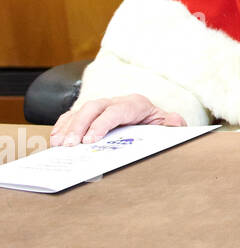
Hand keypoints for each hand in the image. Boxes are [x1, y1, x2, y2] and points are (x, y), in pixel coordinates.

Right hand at [50, 94, 186, 145]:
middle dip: (80, 126)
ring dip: (68, 127)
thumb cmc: (156, 124)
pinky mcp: (91, 113)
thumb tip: (174, 122)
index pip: (115, 111)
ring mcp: (102, 106)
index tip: (89, 141)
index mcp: (136, 104)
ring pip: (80, 110)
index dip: (101, 125)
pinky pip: (72, 115)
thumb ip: (171, 124)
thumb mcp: (166, 125)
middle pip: (93, 107)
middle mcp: (116, 102)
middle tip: (70, 145)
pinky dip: (63, 125)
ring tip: (59, 145)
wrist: (151, 119)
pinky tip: (56, 138)